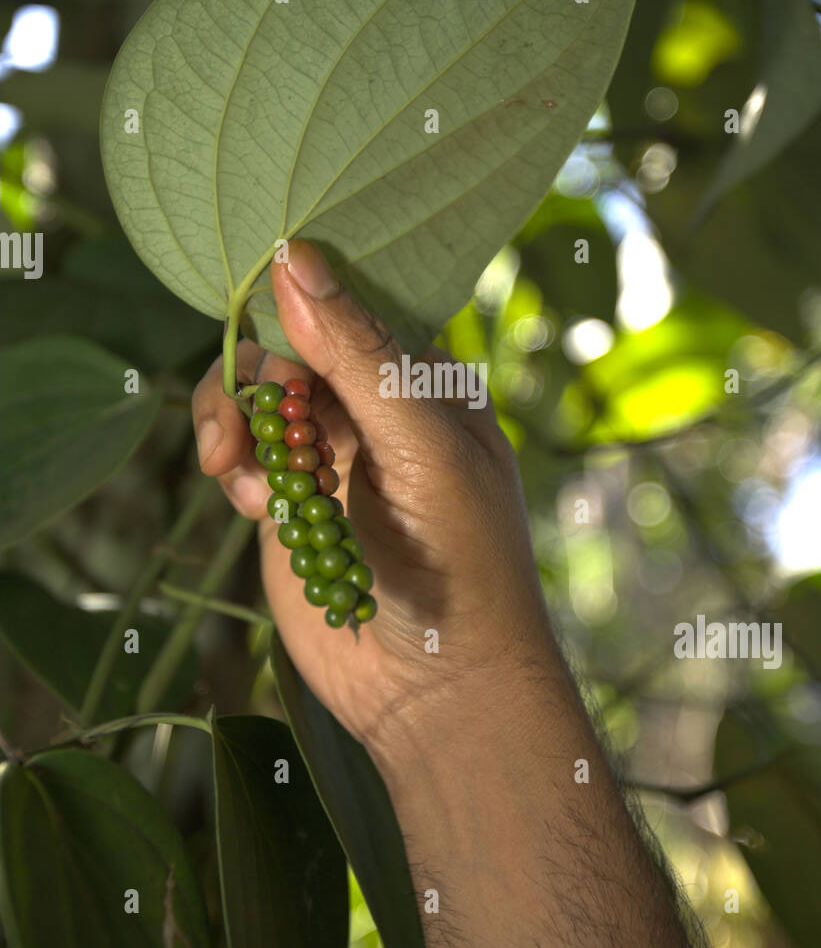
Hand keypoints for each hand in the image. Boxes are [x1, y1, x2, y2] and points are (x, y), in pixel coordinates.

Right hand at [192, 240, 556, 756]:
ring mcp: (330, 460)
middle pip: (288, 351)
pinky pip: (243, 460)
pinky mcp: (291, 509)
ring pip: (255, 403)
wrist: (440, 688)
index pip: (349, 311)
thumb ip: (358, 356)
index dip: (299, 308)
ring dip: (235, 424)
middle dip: (259, 379)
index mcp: (425, 384)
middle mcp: (375, 413)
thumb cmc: (459, 558)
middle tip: (249, 427)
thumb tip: (293, 259)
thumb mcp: (419, 443)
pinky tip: (255, 506)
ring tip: (236, 470)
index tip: (263, 318)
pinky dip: (236, 470)